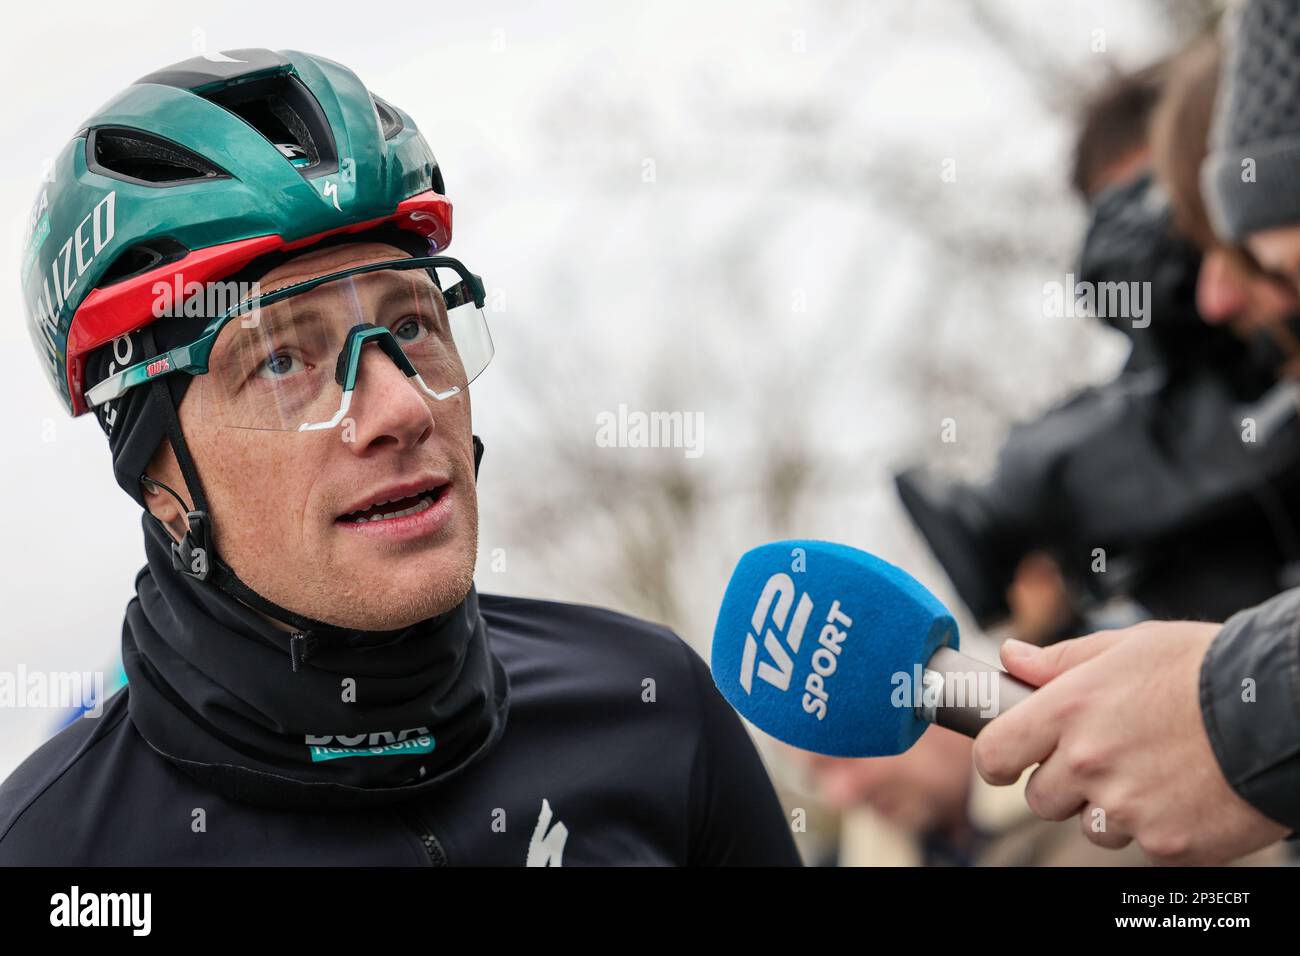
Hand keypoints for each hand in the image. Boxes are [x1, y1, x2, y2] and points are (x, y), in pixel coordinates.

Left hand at [972, 621, 1289, 864]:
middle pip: (1041, 798)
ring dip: (1110, 807)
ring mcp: (1126, 808)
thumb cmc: (1206, 669)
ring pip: (1090, 825)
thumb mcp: (1128, 646)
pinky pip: (1142, 842)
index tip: (1009, 760)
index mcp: (1068, 710)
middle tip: (1105, 757)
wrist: (1281, 711)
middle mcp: (1088, 763)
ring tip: (1156, 770)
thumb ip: (1061, 660)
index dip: (998, 760)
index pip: (995, 754)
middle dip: (1063, 782)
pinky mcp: (1166, 843)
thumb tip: (1012, 657)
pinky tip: (1186, 790)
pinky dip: (1159, 824)